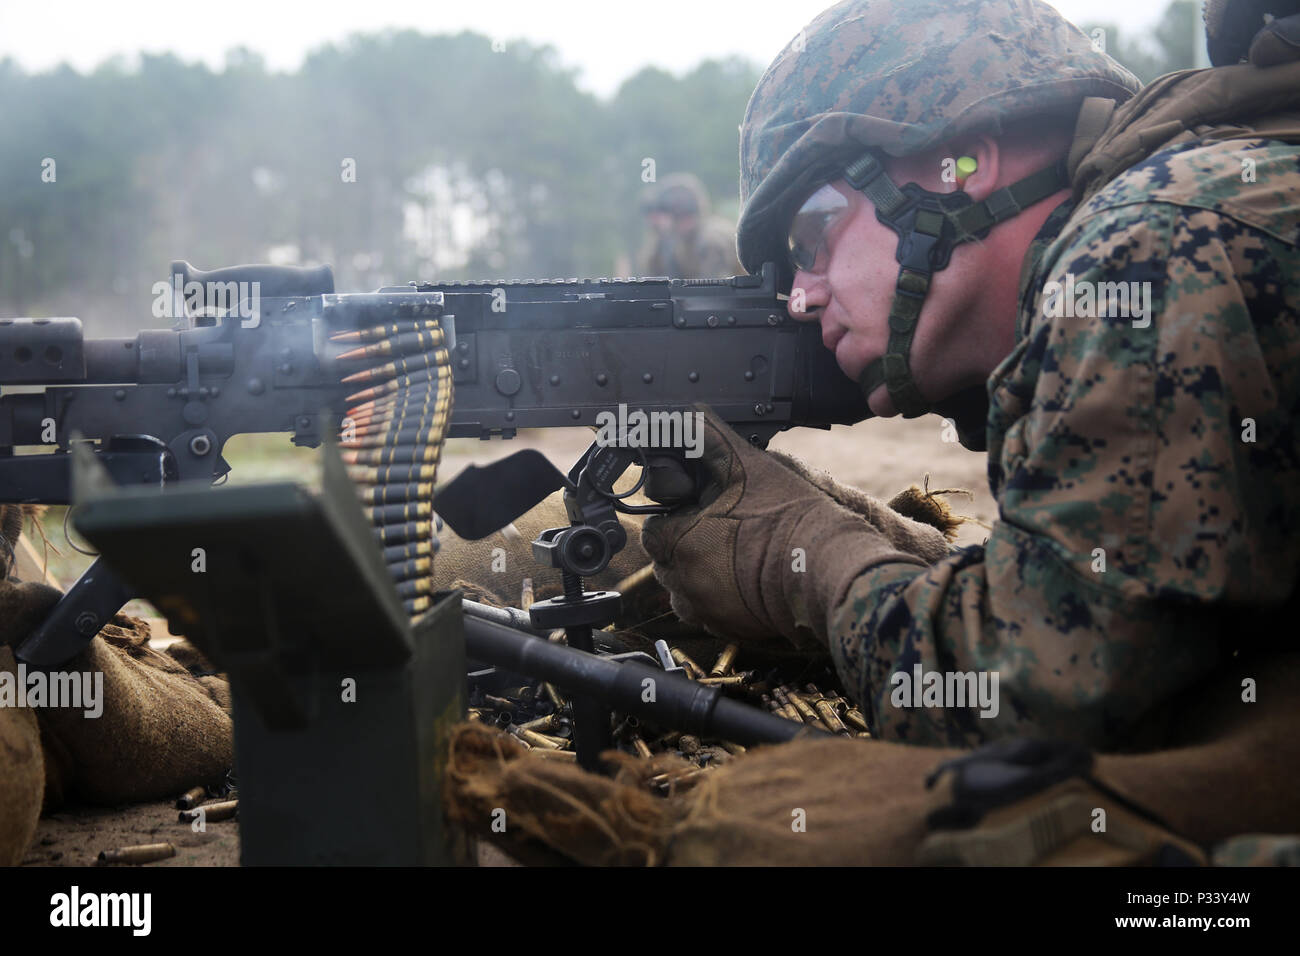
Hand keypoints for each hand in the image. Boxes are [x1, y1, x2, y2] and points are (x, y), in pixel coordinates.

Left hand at [641, 406, 942, 649]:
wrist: (829, 567)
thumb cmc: (788, 517)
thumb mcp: (747, 464)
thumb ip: (708, 437)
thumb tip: (686, 414)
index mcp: (677, 541)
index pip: (654, 526)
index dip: (678, 513)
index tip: (703, 508)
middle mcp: (681, 582)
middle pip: (668, 559)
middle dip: (687, 543)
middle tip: (726, 528)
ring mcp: (704, 611)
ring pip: (686, 588)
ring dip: (701, 572)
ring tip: (738, 554)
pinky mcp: (726, 629)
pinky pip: (709, 612)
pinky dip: (720, 597)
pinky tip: (747, 578)